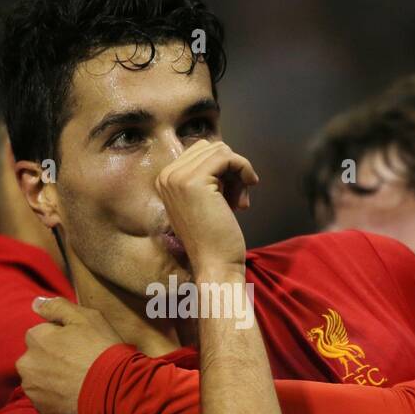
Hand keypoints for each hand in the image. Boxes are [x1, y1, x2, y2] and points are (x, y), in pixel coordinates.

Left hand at [17, 296, 124, 413]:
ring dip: (51, 377)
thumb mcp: (85, 318)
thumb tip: (35, 303)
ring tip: (77, 379)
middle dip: (51, 357)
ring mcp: (32, 388)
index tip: (79, 345)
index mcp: (35, 338)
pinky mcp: (41, 408)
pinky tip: (73, 392)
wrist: (115, 390)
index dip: (61, 338)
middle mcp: (26, 363)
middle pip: (37, 356)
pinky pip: (44, 397)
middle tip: (78, 363)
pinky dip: (55, 395)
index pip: (42, 333)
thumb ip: (57, 307)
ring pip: (38, 377)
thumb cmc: (101, 349)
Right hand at [155, 139, 258, 274]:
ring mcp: (177, 177)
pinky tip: (249, 187)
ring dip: (237, 172)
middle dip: (230, 169)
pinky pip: (227, 156)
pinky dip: (244, 168)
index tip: (233, 194)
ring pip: (220, 150)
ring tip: (240, 200)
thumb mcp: (205, 200)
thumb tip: (226, 152)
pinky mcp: (194, 181)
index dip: (223, 169)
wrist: (214, 265)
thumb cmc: (215, 238)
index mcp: (165, 179)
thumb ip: (208, 176)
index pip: (200, 152)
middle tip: (238, 198)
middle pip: (210, 148)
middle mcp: (166, 175)